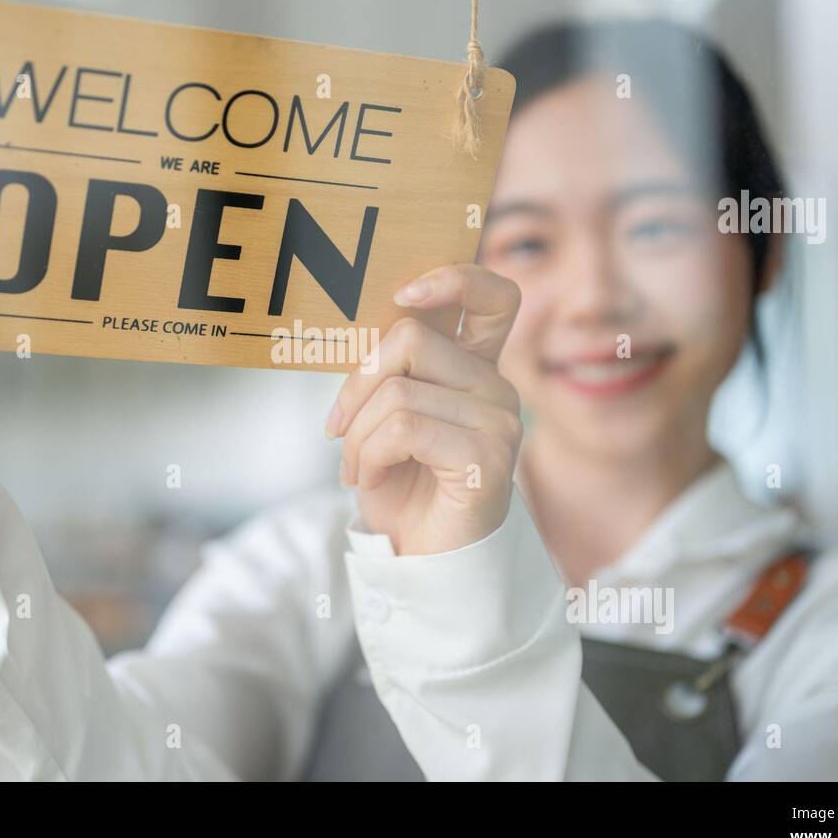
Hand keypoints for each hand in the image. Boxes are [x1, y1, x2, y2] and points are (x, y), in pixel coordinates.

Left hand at [326, 263, 522, 554]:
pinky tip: (371, 480)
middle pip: (411, 339)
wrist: (418, 559)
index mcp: (474, 369)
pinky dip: (368, 455)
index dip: (453, 278)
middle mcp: (496, 388)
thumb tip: (366, 331)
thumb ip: (392, 369)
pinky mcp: (487, 458)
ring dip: (355, 434)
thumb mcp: (386, 416)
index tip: (404, 295)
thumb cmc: (401, 487)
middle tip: (338, 429)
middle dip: (356, 384)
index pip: (494, 295)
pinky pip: (403, 428)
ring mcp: (498, 422)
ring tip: (357, 468)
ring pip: (398, 390)